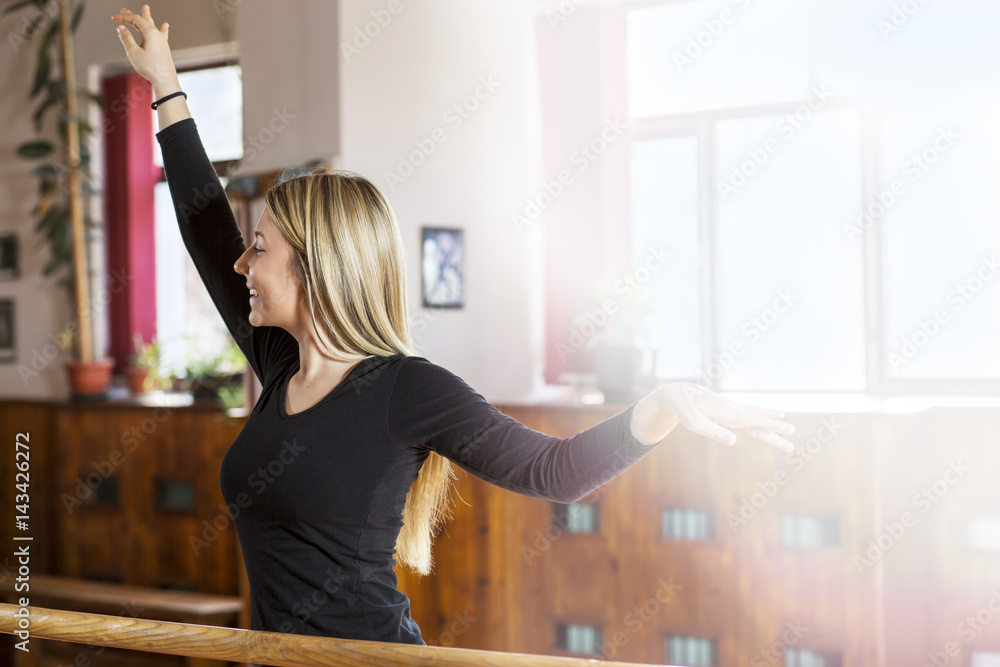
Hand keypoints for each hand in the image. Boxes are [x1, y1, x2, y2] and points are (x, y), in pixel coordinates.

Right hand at [112, 5, 177, 91]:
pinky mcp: (164, 47)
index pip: (135, 19)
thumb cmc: (150, 68)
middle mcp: (157, 34)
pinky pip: (163, 34)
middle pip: (143, 20)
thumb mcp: (133, 52)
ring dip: (147, 16)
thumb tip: (121, 28)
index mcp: (150, 33)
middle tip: (124, 9)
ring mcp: (162, 40)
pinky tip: (165, 25)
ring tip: (145, 8)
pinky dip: (162, 28)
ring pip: (153, 25)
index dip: (123, 17)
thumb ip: (126, 38)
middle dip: (132, 14)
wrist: (165, 80)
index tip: (114, 19)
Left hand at [656, 382, 795, 451]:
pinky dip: (761, 418)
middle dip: (775, 431)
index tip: (787, 428)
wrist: (679, 393)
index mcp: (727, 413)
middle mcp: (733, 410)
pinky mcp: (729, 411)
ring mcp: (732, 409)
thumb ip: (713, 432)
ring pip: (756, 418)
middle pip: (758, 422)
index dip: (770, 425)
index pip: (753, 421)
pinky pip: (749, 416)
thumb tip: (733, 441)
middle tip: (793, 442)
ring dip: (771, 423)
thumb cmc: (685, 409)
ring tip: (788, 427)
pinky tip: (767, 419)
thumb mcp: (694, 423)